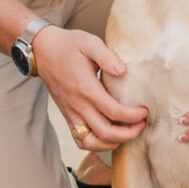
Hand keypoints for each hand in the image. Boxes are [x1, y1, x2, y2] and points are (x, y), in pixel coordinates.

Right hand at [32, 26, 147, 152]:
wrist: (43, 51)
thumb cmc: (69, 45)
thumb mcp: (89, 43)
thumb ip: (107, 56)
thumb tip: (123, 71)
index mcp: (86, 88)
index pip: (113, 111)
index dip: (133, 115)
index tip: (145, 111)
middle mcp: (78, 105)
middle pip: (105, 132)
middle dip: (128, 133)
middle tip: (143, 124)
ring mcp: (71, 113)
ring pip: (92, 142)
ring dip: (113, 142)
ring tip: (128, 133)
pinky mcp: (67, 116)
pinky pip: (80, 140)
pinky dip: (96, 144)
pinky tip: (109, 136)